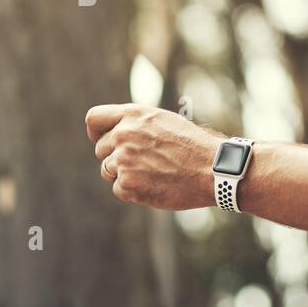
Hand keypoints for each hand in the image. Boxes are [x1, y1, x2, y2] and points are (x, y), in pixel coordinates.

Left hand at [86, 104, 226, 210]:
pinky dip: (134, 191)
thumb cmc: (194, 147)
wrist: (213, 169)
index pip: (94, 119)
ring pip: (108, 171)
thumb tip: (116, 134)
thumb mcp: (165, 122)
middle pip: (101, 150)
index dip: (97, 133)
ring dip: (126, 175)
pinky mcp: (128, 183)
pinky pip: (119, 189)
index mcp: (134, 115)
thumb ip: (137, 125)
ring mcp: (124, 159)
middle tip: (143, 164)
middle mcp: (124, 134)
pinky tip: (156, 185)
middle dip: (117, 158)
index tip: (105, 141)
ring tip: (154, 174)